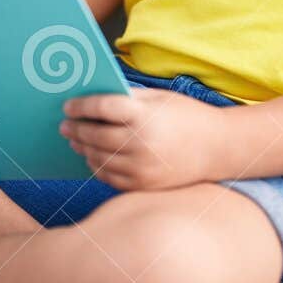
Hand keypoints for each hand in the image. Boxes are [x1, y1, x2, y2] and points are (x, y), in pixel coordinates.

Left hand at [60, 88, 223, 190]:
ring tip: (75, 140)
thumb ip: (127, 97)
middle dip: (76, 129)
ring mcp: (141, 168)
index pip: (101, 108)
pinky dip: (97, 166)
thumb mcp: (159, 98)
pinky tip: (92, 156)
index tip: (68, 106)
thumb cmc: (187, 116)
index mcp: (145, 115)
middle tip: (65, 125)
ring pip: (98, 158)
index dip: (80, 106)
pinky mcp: (143, 185)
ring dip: (83, 148)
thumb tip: (94, 98)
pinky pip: (109, 177)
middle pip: (95, 135)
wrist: (218, 148)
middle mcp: (141, 143)